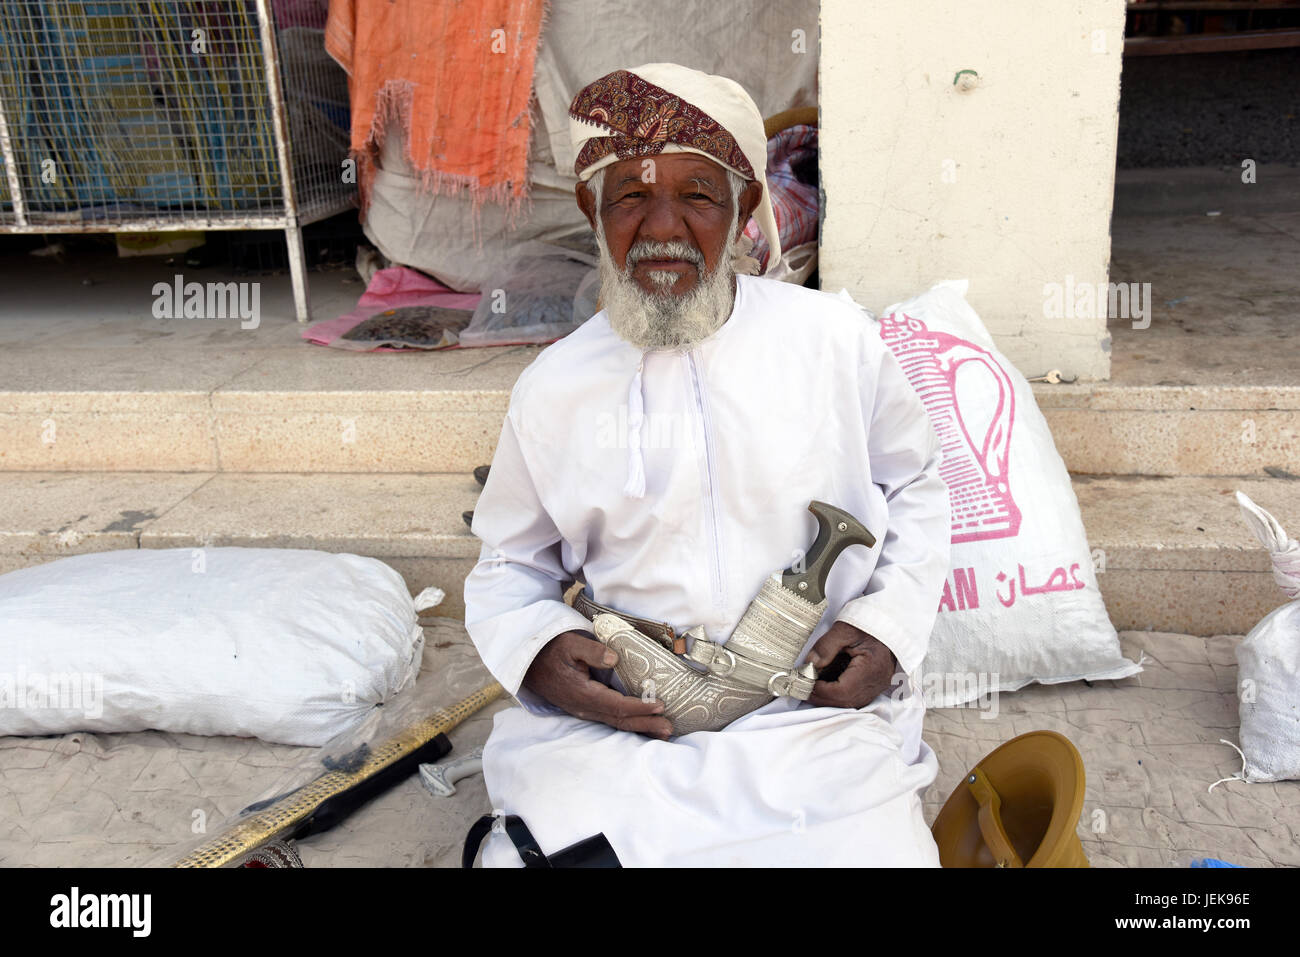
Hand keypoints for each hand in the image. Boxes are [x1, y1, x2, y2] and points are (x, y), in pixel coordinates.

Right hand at [522, 630, 673, 738]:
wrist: (531, 664)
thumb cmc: (553, 650)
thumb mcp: (570, 644)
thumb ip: (592, 650)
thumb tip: (614, 659)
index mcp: (583, 693)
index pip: (616, 705)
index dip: (639, 707)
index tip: (659, 704)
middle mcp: (585, 707)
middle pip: (620, 720)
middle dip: (646, 724)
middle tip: (669, 726)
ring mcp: (585, 711)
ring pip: (616, 723)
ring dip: (641, 727)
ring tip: (664, 731)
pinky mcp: (587, 710)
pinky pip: (611, 720)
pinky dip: (630, 724)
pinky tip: (644, 725)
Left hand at [805, 620, 897, 709]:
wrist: (891, 621)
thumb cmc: (870, 623)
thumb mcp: (845, 629)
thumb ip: (825, 647)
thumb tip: (809, 665)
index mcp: (872, 668)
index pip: (843, 691)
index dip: (821, 690)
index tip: (805, 681)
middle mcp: (878, 681)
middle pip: (847, 701)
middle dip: (822, 697)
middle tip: (803, 688)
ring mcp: (879, 684)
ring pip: (852, 702)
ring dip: (830, 698)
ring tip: (812, 688)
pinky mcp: (876, 683)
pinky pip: (857, 697)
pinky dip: (840, 695)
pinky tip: (827, 686)